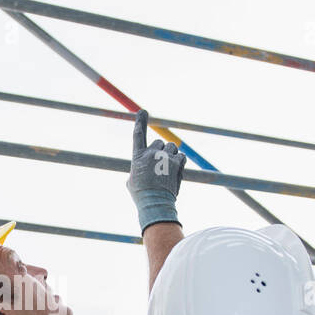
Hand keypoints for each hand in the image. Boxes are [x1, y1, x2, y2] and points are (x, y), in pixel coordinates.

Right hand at [127, 110, 185, 232]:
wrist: (154, 203)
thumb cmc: (141, 195)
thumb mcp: (132, 181)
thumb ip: (138, 169)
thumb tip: (142, 168)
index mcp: (137, 157)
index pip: (138, 135)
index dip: (140, 122)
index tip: (143, 111)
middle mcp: (150, 153)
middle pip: (160, 142)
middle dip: (162, 151)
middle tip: (161, 165)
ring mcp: (164, 157)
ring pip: (172, 148)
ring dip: (172, 156)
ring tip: (168, 171)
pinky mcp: (176, 163)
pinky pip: (182, 156)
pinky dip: (180, 163)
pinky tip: (175, 173)